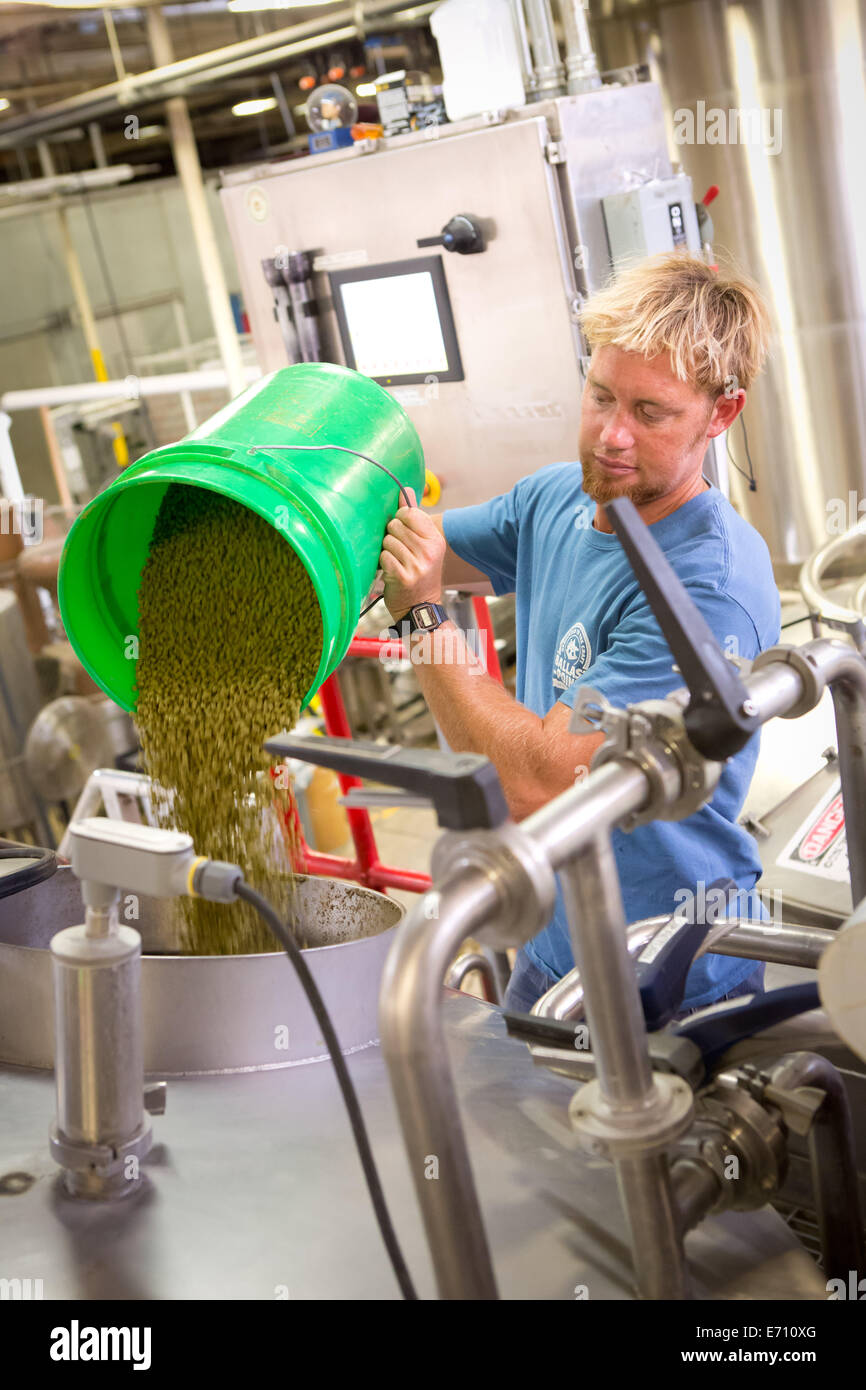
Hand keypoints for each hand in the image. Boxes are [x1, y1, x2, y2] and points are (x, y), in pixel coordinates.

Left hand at [379, 488, 445, 621]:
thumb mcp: (424, 545)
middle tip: (400, 551)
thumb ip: (414, 516)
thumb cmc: (420, 573)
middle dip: (392, 536)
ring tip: (396, 561)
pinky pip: (384, 556)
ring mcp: (417, 565)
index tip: (403, 531)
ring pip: (387, 541)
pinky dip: (384, 563)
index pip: (409, 512)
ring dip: (387, 550)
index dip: (400, 519)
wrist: (420, 607)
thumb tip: (405, 489)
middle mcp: (429, 551)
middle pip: (395, 525)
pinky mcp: (403, 577)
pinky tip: (392, 571)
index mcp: (436, 540)